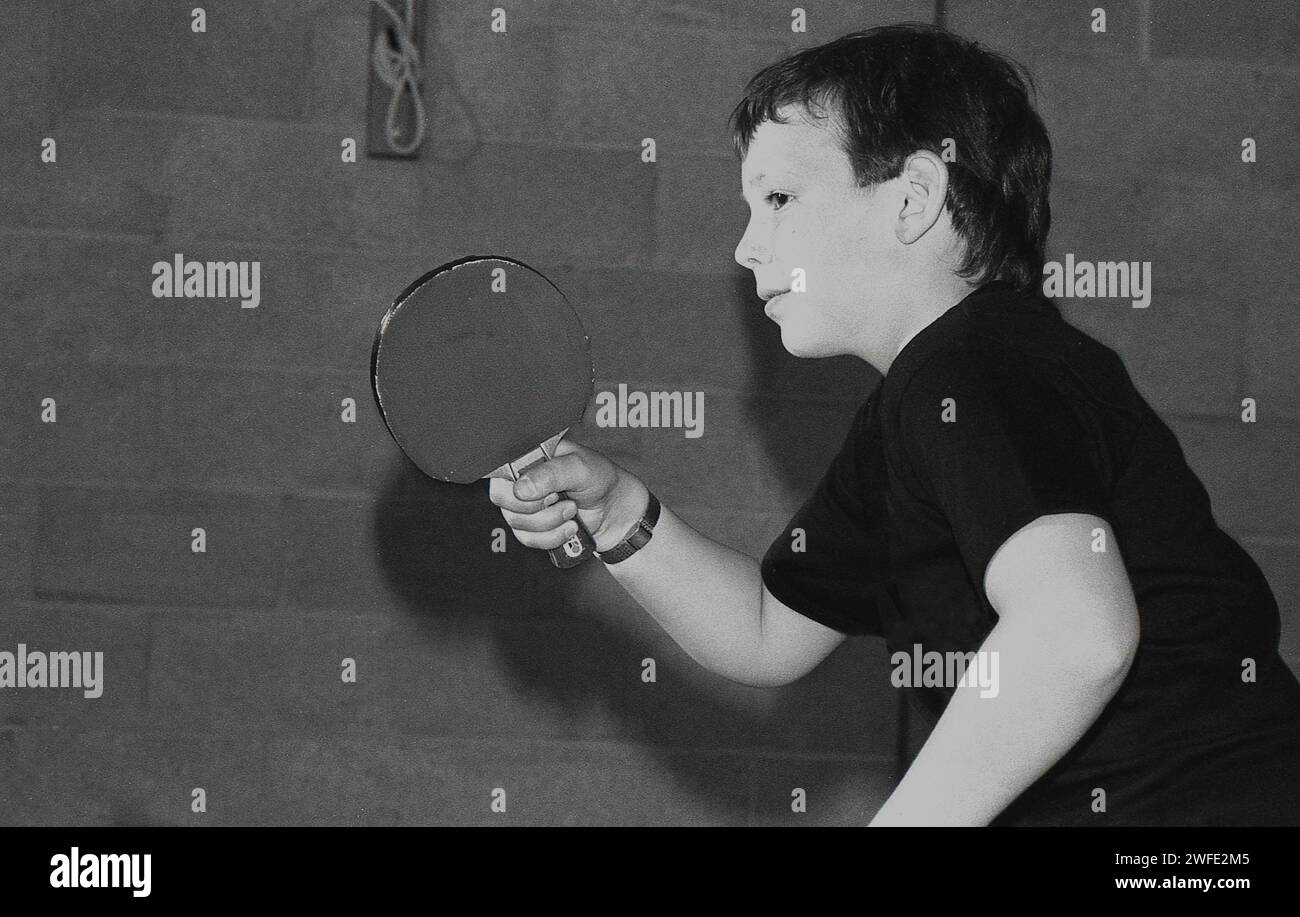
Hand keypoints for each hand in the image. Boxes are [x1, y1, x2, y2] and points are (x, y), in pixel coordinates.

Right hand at [488, 439, 648, 552]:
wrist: (615, 512)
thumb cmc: (600, 480)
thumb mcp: (580, 468)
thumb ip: (551, 474)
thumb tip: (522, 488)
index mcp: (530, 456)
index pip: (501, 469)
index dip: (518, 484)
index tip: (546, 489)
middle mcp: (522, 479)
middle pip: (503, 498)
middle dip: (538, 505)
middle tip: (561, 499)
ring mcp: (525, 505)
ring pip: (516, 522)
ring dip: (549, 522)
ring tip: (571, 510)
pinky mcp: (532, 527)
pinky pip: (527, 538)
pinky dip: (551, 537)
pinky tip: (569, 527)